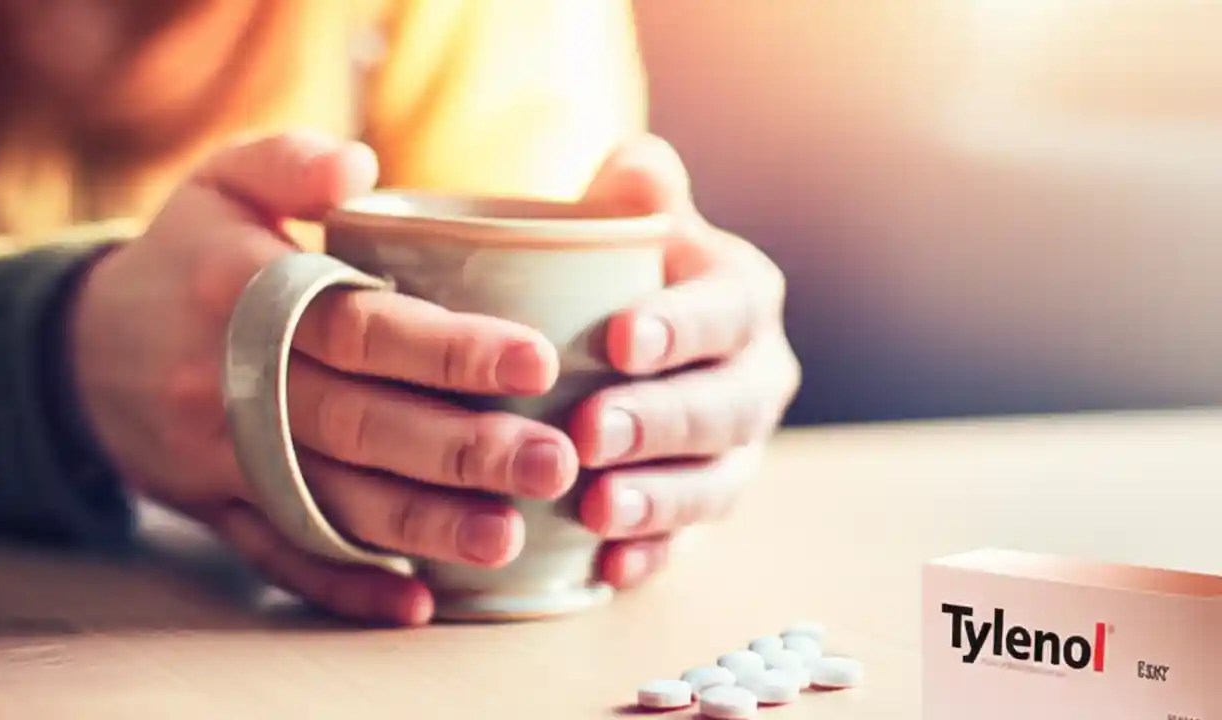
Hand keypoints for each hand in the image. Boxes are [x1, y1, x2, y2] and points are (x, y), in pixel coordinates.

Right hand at [71, 132, 578, 624]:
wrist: (83, 350)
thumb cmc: (187, 257)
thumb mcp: (219, 182)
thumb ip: (288, 161)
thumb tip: (360, 163)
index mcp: (247, 295)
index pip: (361, 328)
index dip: (448, 350)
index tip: (537, 361)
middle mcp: (236, 385)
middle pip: (360, 426)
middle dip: (461, 450)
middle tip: (553, 462)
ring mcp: (224, 459)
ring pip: (331, 502)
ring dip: (423, 525)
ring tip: (510, 536)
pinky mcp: (219, 510)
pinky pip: (280, 558)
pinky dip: (344, 585)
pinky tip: (416, 602)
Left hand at [569, 135, 800, 588]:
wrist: (626, 340)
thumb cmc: (623, 269)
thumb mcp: (630, 220)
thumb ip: (637, 189)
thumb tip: (637, 168)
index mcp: (744, 298)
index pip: (726, 311)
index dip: (681, 327)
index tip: (620, 340)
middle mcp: (756, 378)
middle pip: (722, 407)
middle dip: (659, 423)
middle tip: (589, 432)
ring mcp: (735, 451)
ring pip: (714, 483)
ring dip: (659, 500)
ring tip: (597, 511)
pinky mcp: (703, 506)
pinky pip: (688, 540)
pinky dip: (651, 556)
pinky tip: (607, 572)